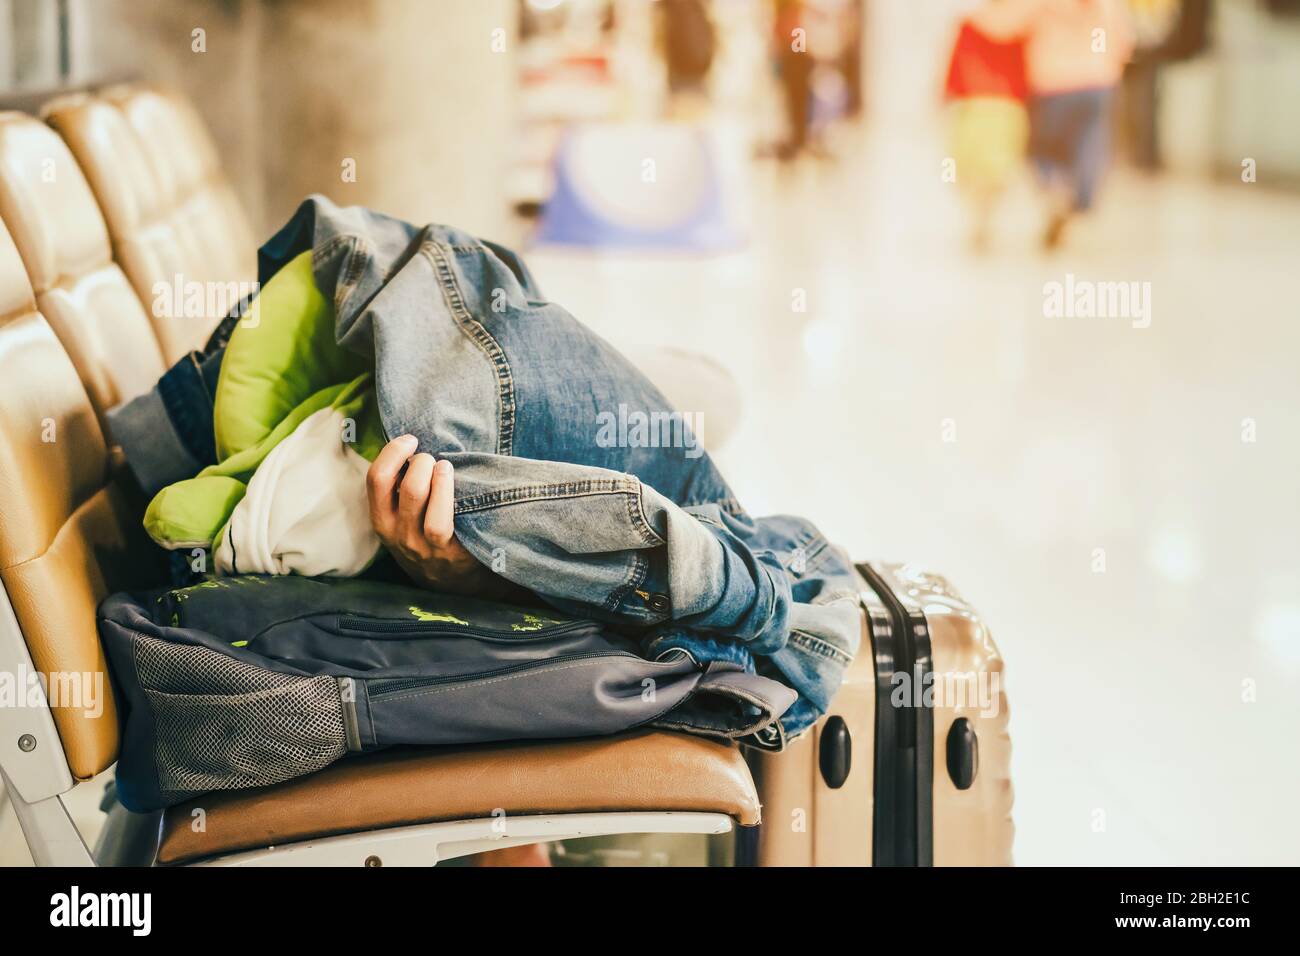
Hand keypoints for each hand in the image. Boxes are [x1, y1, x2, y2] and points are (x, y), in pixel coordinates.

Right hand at [366, 435, 493, 594]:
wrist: (450, 581)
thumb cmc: (426, 538)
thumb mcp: (402, 520)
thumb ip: (400, 491)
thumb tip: (410, 448)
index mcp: (382, 519)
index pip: (375, 479)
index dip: (392, 452)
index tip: (410, 440)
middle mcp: (396, 532)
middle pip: (391, 483)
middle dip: (416, 459)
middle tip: (430, 456)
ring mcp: (419, 543)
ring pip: (414, 496)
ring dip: (430, 472)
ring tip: (442, 465)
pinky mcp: (444, 552)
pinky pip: (439, 521)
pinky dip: (444, 492)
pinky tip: (451, 478)